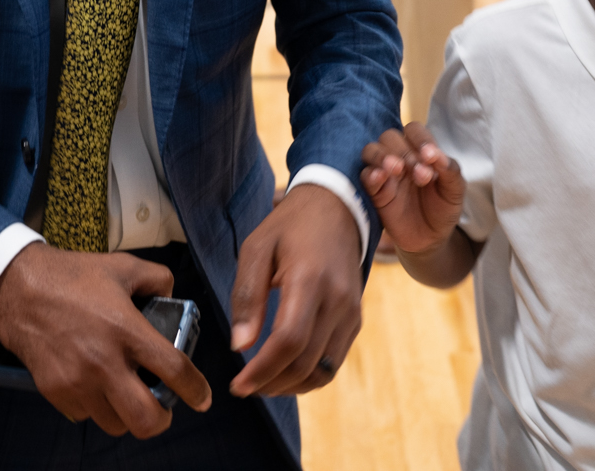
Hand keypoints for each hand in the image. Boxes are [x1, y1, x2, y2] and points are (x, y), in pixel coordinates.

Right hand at [0, 244, 210, 435]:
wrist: (19, 288)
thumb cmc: (71, 276)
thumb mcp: (122, 266)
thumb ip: (157, 279)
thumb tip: (173, 296)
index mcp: (126, 330)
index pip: (173, 370)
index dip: (195, 390)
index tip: (202, 398)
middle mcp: (104, 362)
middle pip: (145, 418)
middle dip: (162, 420)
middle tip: (163, 409)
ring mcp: (78, 381)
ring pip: (115, 424)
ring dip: (127, 415)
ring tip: (127, 397)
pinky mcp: (56, 392)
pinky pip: (85, 416)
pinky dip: (95, 408)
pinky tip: (95, 386)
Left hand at [228, 183, 363, 397]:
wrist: (336, 207)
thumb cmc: (290, 226)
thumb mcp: (257, 249)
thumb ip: (247, 296)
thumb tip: (240, 345)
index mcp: (309, 279)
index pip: (289, 341)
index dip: (262, 370)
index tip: (238, 385)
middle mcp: (337, 300)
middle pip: (306, 362)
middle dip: (272, 383)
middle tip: (244, 387)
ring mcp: (351, 311)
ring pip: (323, 369)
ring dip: (291, 385)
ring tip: (263, 383)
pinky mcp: (355, 318)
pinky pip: (334, 360)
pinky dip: (310, 375)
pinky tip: (286, 370)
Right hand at [360, 123, 464, 255]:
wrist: (431, 239)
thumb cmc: (443, 208)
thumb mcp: (454, 191)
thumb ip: (450, 170)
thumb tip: (437, 155)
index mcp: (419, 151)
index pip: (414, 130)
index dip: (420, 139)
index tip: (430, 156)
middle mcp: (399, 157)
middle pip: (390, 137)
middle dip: (405, 153)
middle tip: (420, 175)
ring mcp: (384, 173)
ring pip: (371, 150)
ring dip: (382, 156)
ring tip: (396, 170)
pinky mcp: (374, 191)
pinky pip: (364, 176)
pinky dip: (370, 174)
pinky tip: (381, 179)